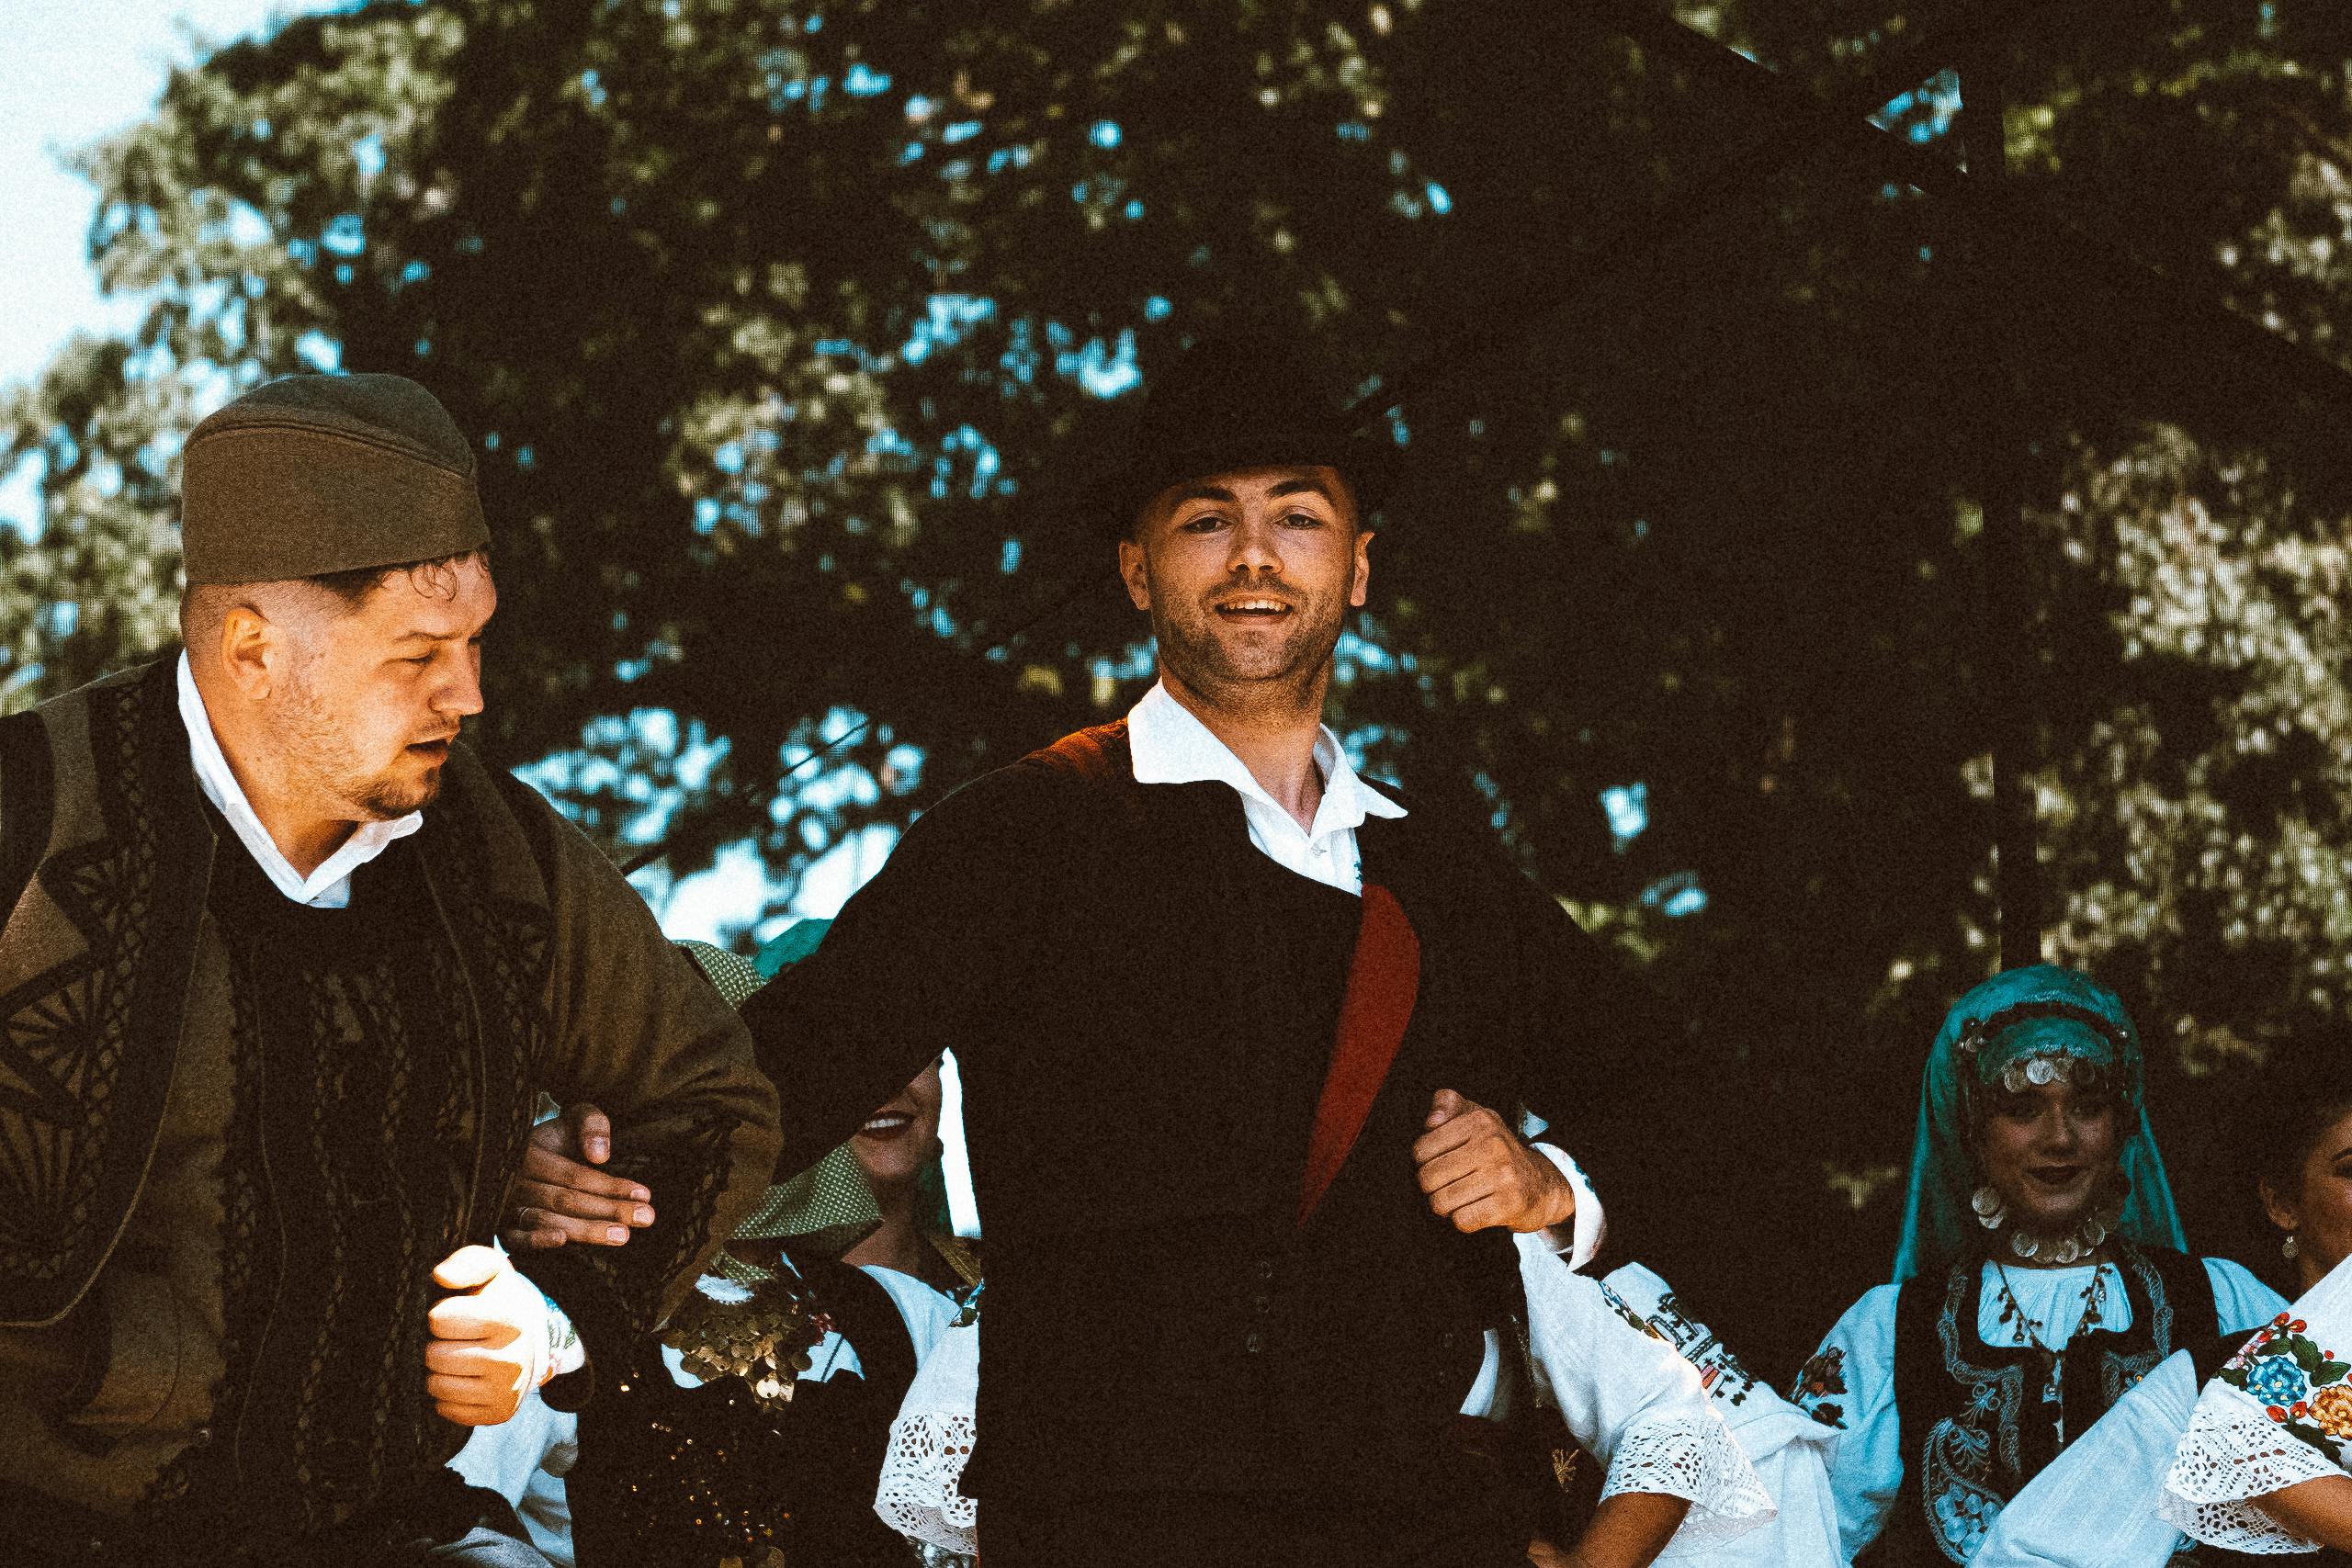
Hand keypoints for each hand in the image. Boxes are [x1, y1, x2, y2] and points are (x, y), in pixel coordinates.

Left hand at [426, 1245, 550, 1425]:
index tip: (452, 1313)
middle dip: (435, 1344)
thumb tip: (441, 1276)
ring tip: (456, 1358)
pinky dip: (446, 1396)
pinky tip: (462, 1379)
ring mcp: (507, 1390)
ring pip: (437, 1386)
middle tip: (453, 1339)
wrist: (530, 1339)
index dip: (438, 1314)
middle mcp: (513, 1358)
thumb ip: (466, 1263)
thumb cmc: (498, 1300)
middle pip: (435, 1356)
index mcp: (510, 1319)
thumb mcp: (490, 1270)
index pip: (440, 1319)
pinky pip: (447, 1410)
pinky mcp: (499, 1413)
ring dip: (437, 1372)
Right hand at [501, 1103, 655, 1250]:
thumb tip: (599, 1156)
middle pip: (565, 1199)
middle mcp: (515, 1181)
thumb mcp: (576, 1119)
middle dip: (609, 1210)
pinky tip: (561, 1241)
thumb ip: (591, 1125)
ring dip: (586, 1230)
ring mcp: (507, 1206)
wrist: (523, 1153)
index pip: (574, 1175)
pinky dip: (535, 1240)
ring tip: (622, 1235)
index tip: (644, 1194)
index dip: (609, 1185)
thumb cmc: (556, 1139)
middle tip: (646, 1217)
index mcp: (530, 1153)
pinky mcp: (503, 1229)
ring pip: (547, 1220)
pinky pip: (515, 1238)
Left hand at [1412, 1089, 1575, 1233]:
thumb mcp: (1476, 1120)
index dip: (1423, 1163)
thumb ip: (1448, 1106)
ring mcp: (1503, 1174)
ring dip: (1445, 1207)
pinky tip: (1475, 1210)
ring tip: (1460, 1199)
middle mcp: (1492, 1144)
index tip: (1439, 1164)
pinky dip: (1463, 1220)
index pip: (1421, 1150)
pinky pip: (1462, 1220)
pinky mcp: (1509, 1204)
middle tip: (1447, 1186)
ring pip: (1441, 1202)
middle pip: (1428, 1178)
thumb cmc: (1497, 1152)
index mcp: (1480, 1121)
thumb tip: (1432, 1120)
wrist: (1542, 1185)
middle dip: (1432, 1189)